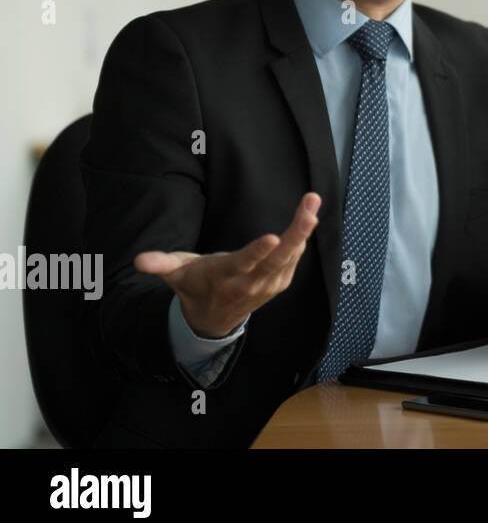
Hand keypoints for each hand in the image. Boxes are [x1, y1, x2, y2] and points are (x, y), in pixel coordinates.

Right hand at [134, 192, 320, 338]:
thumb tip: (139, 260)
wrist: (211, 319)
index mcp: (225, 277)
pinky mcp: (278, 282)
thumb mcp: (175, 275)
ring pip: (290, 257)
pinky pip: (293, 260)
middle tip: (310, 211)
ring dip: (303, 231)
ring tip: (312, 203)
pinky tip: (307, 218)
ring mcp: (267, 284)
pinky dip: (301, 240)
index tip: (273, 238)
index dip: (258, 252)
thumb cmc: (194, 286)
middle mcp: (250, 282)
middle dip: (295, 234)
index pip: (244, 263)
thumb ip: (161, 264)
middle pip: (277, 258)